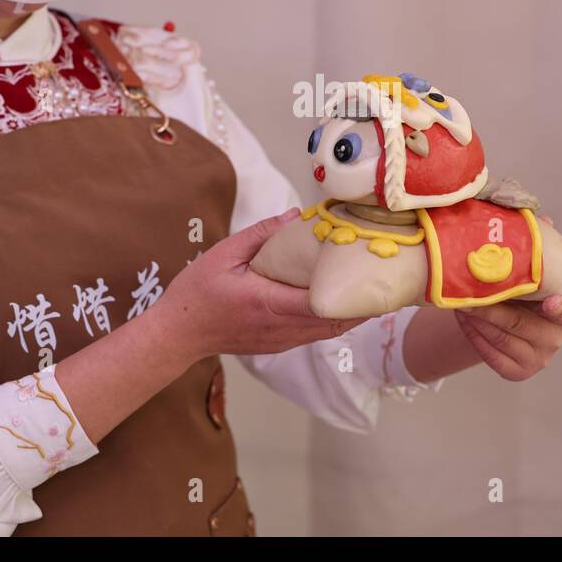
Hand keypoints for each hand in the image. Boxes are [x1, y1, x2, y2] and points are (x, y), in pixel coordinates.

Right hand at [156, 207, 367, 365]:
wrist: (178, 334)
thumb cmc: (197, 292)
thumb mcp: (223, 254)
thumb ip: (260, 234)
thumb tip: (295, 216)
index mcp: (265, 302)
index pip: (318, 303)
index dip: (348, 294)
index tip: (370, 275)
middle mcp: (278, 327)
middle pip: (332, 321)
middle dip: (361, 303)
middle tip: (384, 279)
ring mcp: (280, 340)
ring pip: (328, 331)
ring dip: (351, 313)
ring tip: (371, 289)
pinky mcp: (278, 345)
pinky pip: (315, 334)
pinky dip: (333, 319)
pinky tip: (343, 302)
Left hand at [450, 209, 561, 380]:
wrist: (504, 321)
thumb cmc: (520, 289)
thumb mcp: (528, 269)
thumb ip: (536, 248)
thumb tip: (542, 221)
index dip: (560, 307)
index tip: (551, 300)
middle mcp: (556, 337)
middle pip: (520, 323)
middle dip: (491, 306)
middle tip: (467, 289)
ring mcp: (539, 357)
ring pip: (502, 338)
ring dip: (477, 318)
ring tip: (456, 300)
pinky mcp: (518, 371)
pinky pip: (491, 354)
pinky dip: (474, 335)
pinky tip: (462, 318)